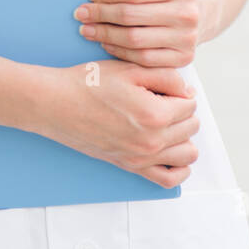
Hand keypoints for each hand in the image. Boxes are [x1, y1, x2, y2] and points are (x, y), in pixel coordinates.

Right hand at [26, 58, 199, 186]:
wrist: (57, 103)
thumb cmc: (89, 83)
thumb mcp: (130, 69)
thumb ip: (167, 77)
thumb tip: (188, 92)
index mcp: (154, 114)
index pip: (190, 105)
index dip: (180, 92)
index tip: (165, 87)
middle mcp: (151, 141)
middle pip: (191, 128)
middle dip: (183, 111)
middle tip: (163, 100)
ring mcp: (141, 158)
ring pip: (188, 155)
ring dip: (184, 138)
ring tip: (169, 123)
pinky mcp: (130, 166)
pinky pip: (169, 179)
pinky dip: (179, 169)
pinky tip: (171, 151)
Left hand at [73, 0, 200, 66]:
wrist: (204, 12)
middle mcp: (187, 13)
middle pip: (131, 16)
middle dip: (100, 14)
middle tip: (80, 13)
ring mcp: (186, 39)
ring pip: (135, 40)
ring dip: (105, 35)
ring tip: (86, 29)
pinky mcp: (182, 59)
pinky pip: (143, 58)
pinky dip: (120, 52)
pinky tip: (105, 42)